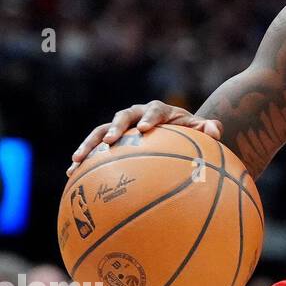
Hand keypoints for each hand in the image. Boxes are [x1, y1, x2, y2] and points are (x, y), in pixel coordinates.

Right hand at [68, 101, 221, 175]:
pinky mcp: (110, 139)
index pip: (154, 110)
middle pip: (123, 116)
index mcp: (160, 110)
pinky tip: (71, 175)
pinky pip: (94, 148)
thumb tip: (215, 130)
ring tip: (78, 160)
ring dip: (90, 144)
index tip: (144, 129)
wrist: (175, 133)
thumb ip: (209, 129)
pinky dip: (83, 159)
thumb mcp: (201, 131)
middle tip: (111, 141)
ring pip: (101, 131)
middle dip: (116, 128)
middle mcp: (137, 115)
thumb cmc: (190, 133)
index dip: (149, 118)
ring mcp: (122, 126)